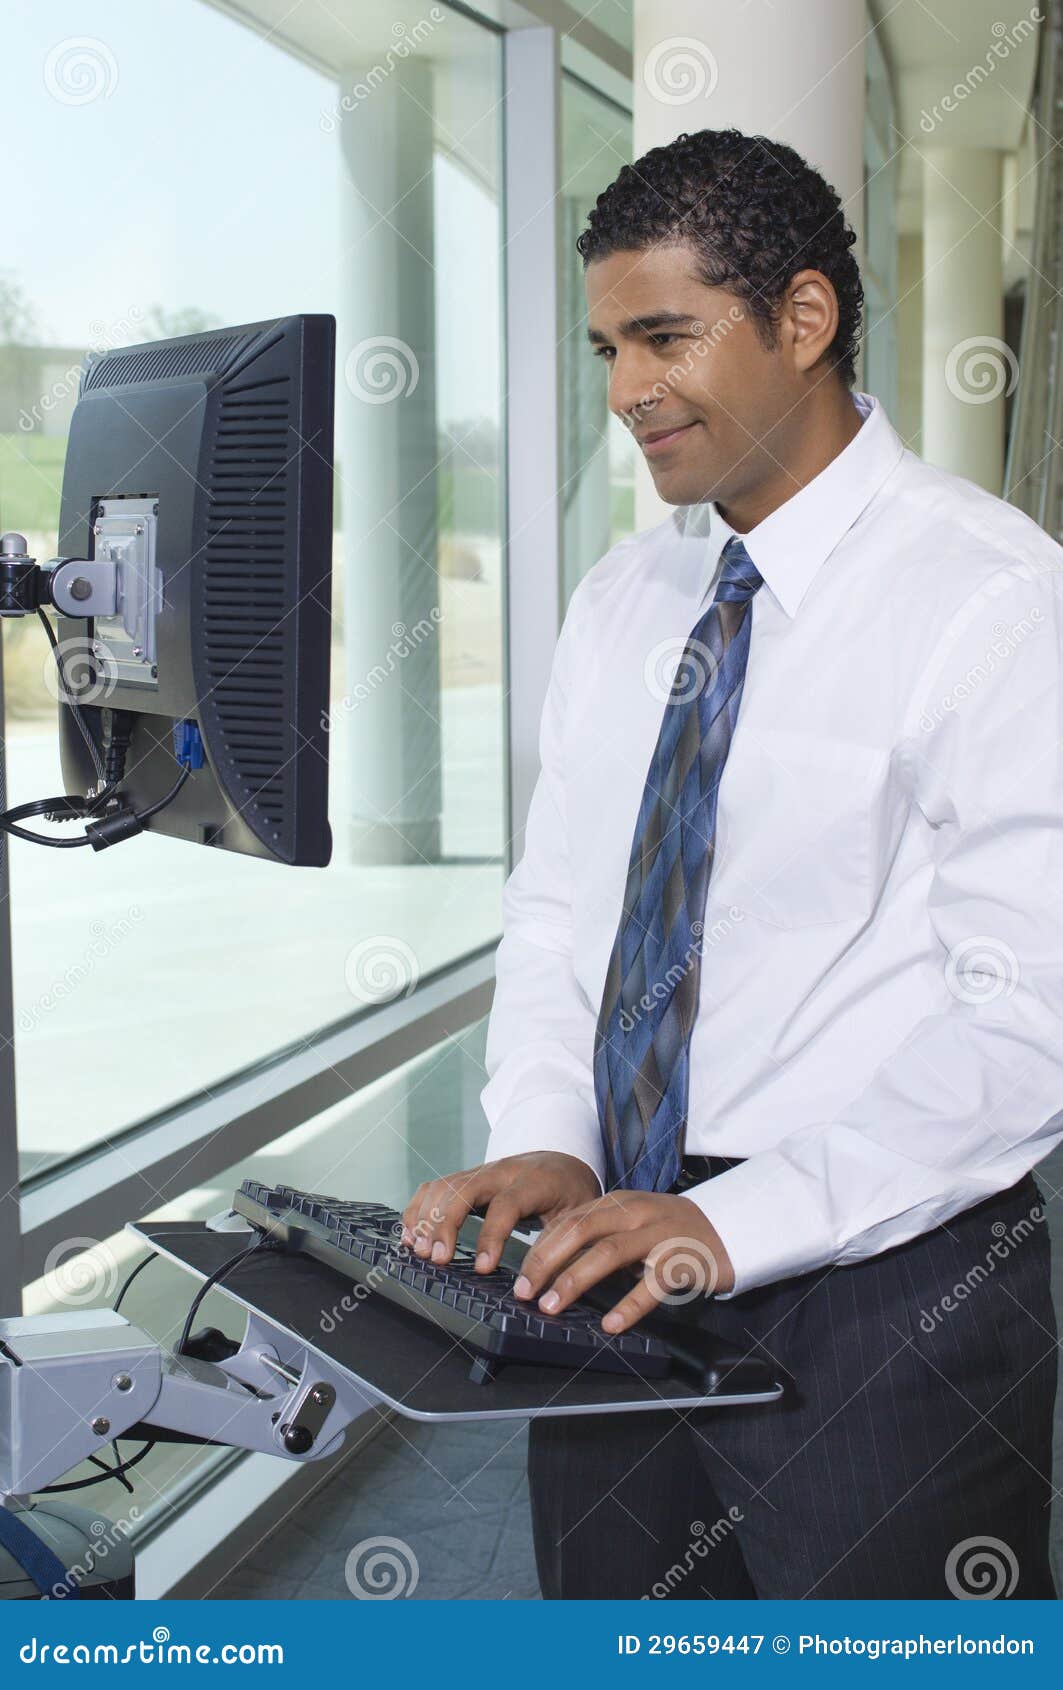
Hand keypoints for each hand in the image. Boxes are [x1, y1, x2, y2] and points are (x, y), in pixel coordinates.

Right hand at [400, 1151, 601, 1271]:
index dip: (492, 1236)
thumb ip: (561, 1246)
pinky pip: (436, 1187)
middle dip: (445, 1223)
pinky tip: (410, 1233)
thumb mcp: (578, 1217)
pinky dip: (419, 1208)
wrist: (566, 1160)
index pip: (506, 1205)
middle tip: (436, 1259)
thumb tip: (542, 1285)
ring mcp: (481, 1172)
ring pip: (444, 1185)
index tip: (483, 1268)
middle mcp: (502, 1171)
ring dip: (427, 1217)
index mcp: (534, 1181)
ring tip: (419, 1250)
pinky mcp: (468, 1178)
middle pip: (464, 1189)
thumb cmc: (571, 1193)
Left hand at [513, 1190, 734, 1331]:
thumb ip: (600, 1236)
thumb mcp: (633, 1224)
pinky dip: (628, 1305)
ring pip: (608, 1252)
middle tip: (524, 1291)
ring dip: (575, 1280)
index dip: (540, 1248)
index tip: (519, 1275)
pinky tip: (610, 1324)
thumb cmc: (673, 1232)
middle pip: (580, 1231)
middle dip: (546, 1262)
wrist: (729, 1228)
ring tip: (552, 1305)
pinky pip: (651, 1284)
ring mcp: (659, 1235)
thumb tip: (553, 1266)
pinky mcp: (681, 1260)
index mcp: (618, 1203)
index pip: (569, 1220)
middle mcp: (635, 1213)